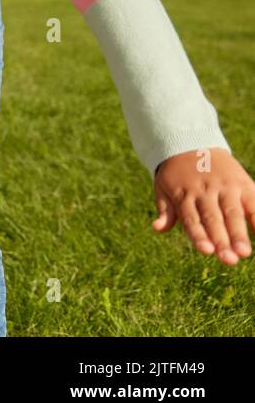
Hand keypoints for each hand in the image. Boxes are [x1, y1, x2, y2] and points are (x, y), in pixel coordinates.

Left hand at [152, 147, 254, 264]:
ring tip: (244, 252)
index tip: (206, 251)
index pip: (192, 219)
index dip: (199, 236)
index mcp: (184, 195)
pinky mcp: (242, 183)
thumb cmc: (176, 174)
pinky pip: (253, 202)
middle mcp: (205, 191)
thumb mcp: (163, 187)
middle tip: (228, 260)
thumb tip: (157, 228)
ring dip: (239, 233)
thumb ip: (165, 210)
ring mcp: (225, 187)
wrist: (192, 142)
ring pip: (233, 212)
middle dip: (221, 240)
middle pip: (214, 219)